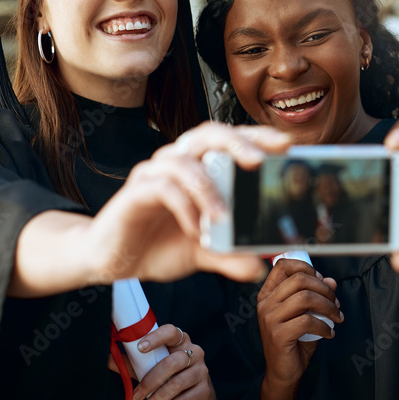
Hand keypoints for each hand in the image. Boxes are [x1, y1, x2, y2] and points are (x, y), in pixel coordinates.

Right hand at [12, 123, 291, 296]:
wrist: (111, 260)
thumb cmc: (158, 244)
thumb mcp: (203, 254)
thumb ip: (231, 256)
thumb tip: (260, 266)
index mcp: (199, 166)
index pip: (231, 140)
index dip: (257, 137)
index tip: (287, 145)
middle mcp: (177, 161)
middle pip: (209, 134)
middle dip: (237, 142)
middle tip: (259, 162)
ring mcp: (154, 173)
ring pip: (184, 160)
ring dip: (208, 188)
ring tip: (224, 218)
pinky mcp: (135, 192)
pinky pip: (161, 187)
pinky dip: (183, 206)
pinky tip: (195, 230)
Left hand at [107, 324, 215, 399]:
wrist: (198, 399)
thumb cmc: (171, 377)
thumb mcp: (152, 368)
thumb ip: (133, 364)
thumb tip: (107, 359)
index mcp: (180, 342)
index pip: (171, 332)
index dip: (156, 338)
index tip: (139, 348)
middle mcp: (195, 352)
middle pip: (173, 362)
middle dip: (151, 380)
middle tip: (136, 396)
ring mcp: (202, 372)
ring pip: (177, 384)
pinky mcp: (205, 391)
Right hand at [256, 258, 341, 399]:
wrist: (283, 372)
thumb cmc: (294, 341)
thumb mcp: (305, 314)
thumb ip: (316, 296)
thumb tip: (331, 281)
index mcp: (268, 294)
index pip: (282, 265)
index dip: (306, 268)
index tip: (322, 281)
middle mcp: (265, 303)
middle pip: (299, 279)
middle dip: (324, 289)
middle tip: (335, 303)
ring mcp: (269, 318)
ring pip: (305, 298)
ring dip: (328, 306)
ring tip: (336, 317)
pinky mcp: (277, 334)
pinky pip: (307, 320)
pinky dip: (324, 326)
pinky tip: (329, 333)